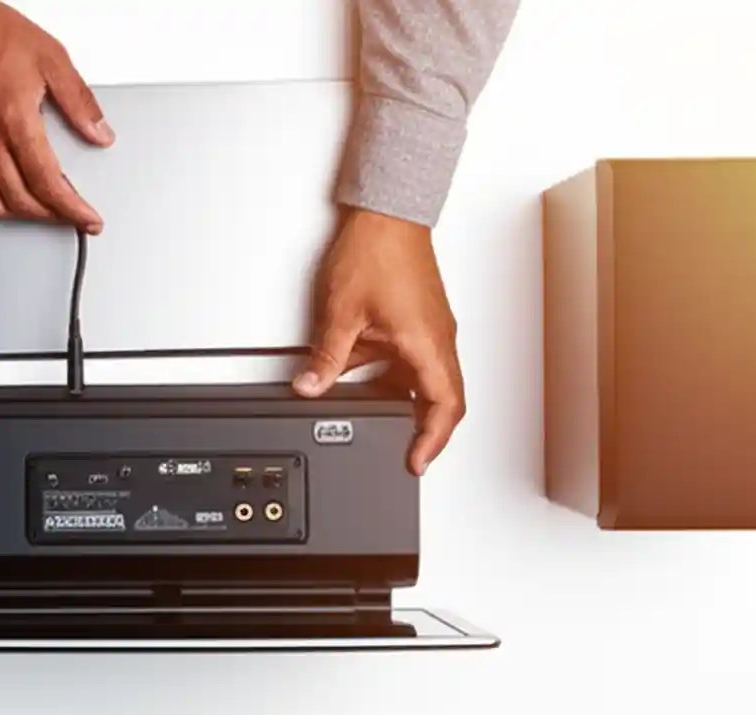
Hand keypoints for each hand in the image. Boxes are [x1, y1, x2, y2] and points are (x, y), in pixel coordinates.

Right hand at [0, 0, 112, 232]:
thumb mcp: (50, 58)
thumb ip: (78, 101)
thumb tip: (99, 133)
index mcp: (13, 120)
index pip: (49, 184)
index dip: (73, 209)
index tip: (88, 219)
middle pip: (22, 202)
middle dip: (52, 217)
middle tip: (71, 215)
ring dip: (22, 215)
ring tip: (42, 209)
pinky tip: (5, 196)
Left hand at [292, 209, 465, 476]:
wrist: (387, 213)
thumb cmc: (377, 251)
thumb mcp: (341, 313)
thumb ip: (326, 358)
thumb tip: (310, 386)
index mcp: (428, 344)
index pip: (445, 406)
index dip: (433, 441)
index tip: (417, 461)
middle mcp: (438, 338)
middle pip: (441, 398)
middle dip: (423, 428)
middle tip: (403, 450)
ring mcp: (432, 327)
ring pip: (425, 377)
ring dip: (403, 398)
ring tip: (373, 414)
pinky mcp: (421, 317)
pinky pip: (413, 357)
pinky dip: (392, 373)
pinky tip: (361, 371)